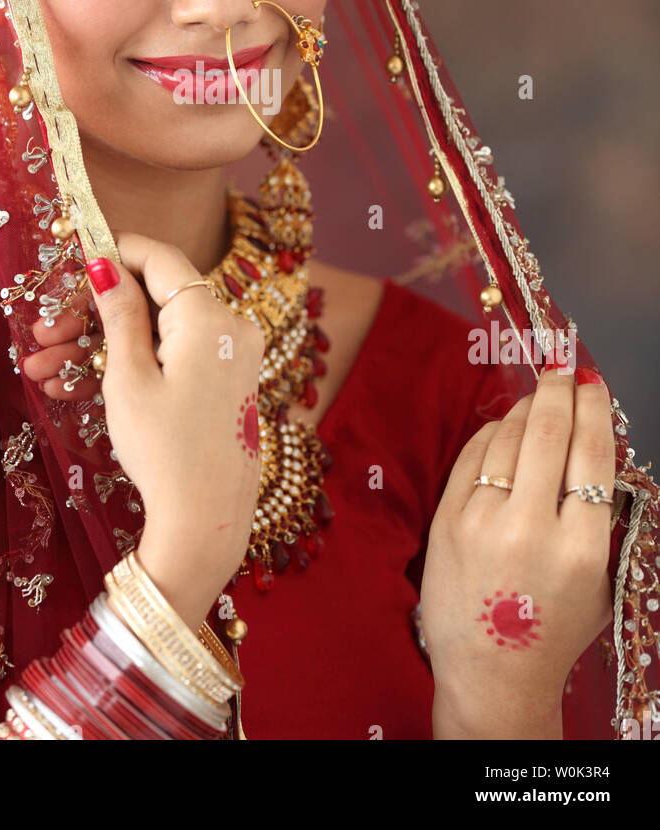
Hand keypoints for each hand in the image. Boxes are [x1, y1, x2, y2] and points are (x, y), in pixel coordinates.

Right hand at [23, 232, 263, 617]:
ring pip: (156, 331)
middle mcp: (229, 328)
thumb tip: (105, 262)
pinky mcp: (224, 382)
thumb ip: (119, 313)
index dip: (114, 252)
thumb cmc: (164, 451)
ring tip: (41, 369)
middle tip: (43, 334)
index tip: (75, 259)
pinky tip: (72, 385)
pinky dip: (130, 366)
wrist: (205, 523)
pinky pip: (173, 357)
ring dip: (100, 345)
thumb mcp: (129, 378)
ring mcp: (230, 357)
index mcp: (209, 318)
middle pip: (153, 298)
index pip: (160, 258)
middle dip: (93, 313)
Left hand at [420, 365, 614, 735]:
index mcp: (581, 547)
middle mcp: (531, 529)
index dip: (593, 409)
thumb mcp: (599, 581)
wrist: (492, 675)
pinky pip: (472, 457)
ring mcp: (483, 522)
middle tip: (563, 369)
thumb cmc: (552, 630)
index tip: (592, 383)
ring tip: (537, 397)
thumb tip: (592, 444)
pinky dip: (491, 435)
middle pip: (548, 433)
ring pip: (507, 438)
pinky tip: (503, 426)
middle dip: (558, 390)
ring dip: (524, 409)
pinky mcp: (446, 521)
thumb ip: (598, 519)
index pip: (592, 455)